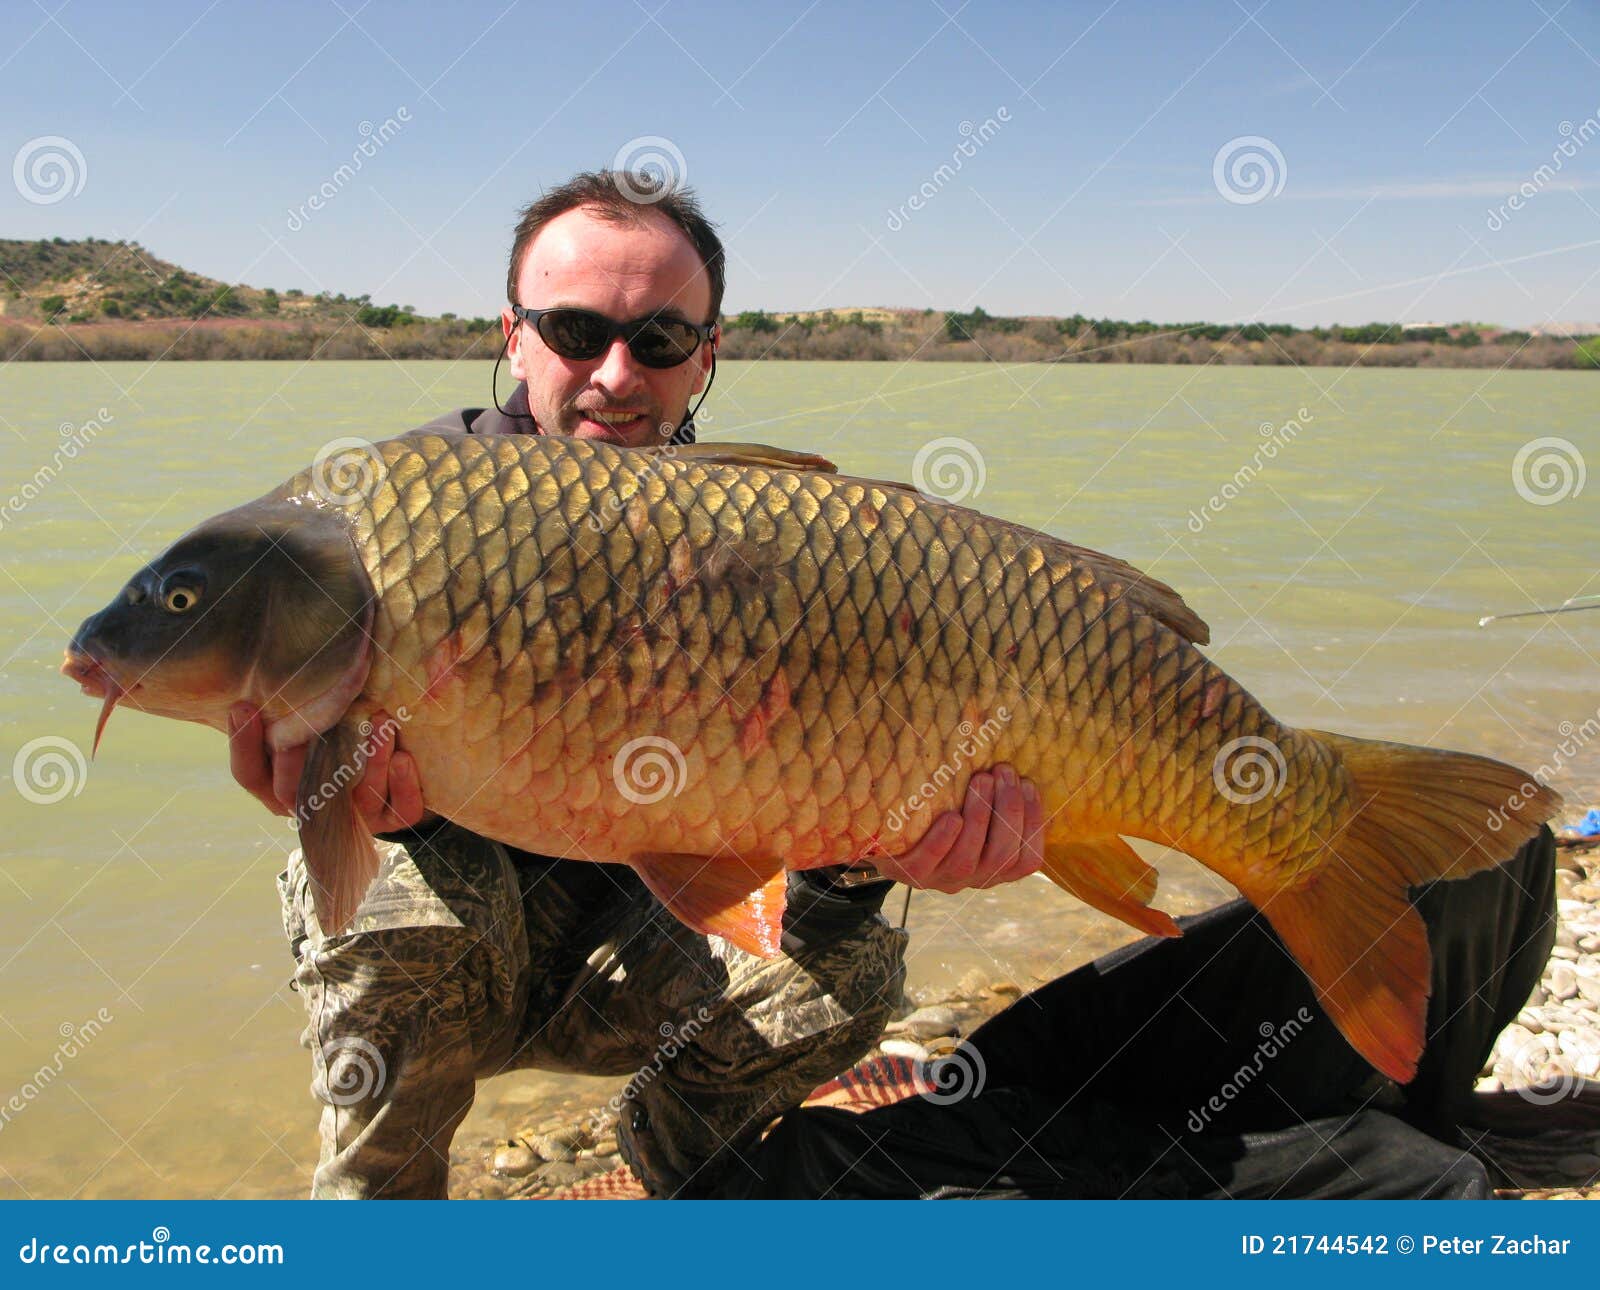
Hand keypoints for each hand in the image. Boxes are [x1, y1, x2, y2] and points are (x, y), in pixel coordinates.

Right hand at [227, 703, 427, 831]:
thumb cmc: (340, 738)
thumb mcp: (310, 725)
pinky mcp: (395, 817)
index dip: (243, 745)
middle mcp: (316, 807)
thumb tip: (256, 688)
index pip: (251, 775)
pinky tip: (403, 757)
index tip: (244, 706)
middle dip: (298, 760)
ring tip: (380, 720)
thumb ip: (290, 714)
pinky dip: (402, 784)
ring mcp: (357, 816)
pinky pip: (400, 809)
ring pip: (357, 799)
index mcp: (283, 787)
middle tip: (309, 725)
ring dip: (369, 761)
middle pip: (294, 795)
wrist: (396, 769)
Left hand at [874, 764, 1044, 892]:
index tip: (1028, 783)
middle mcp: (971, 878)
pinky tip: (951, 817)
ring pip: (968, 860)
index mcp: (994, 868)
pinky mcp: (909, 873)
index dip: (1034, 824)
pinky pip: (928, 863)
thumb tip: (1012, 757)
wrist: (884, 834)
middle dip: (1008, 811)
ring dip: (980, 817)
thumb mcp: (969, 807)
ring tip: (981, 779)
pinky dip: (943, 840)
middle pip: (1002, 857)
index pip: (1027, 859)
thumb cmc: (938, 812)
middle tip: (1002, 771)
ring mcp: (939, 879)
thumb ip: (993, 796)